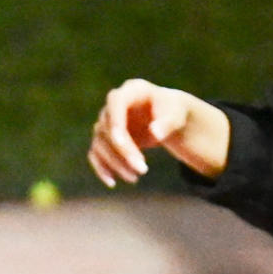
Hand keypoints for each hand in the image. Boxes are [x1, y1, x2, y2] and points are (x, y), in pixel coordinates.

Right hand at [90, 79, 230, 186]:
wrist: (166, 116)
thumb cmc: (173, 112)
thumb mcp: (177, 115)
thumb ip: (168, 122)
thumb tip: (155, 133)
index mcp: (132, 90)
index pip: (115, 102)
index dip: (115, 122)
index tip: (122, 144)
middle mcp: (113, 105)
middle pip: (107, 128)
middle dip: (123, 151)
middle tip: (142, 170)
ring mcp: (106, 122)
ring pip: (100, 143)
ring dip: (115, 163)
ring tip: (135, 178)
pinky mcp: (104, 138)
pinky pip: (95, 154)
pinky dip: (101, 168)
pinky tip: (112, 182)